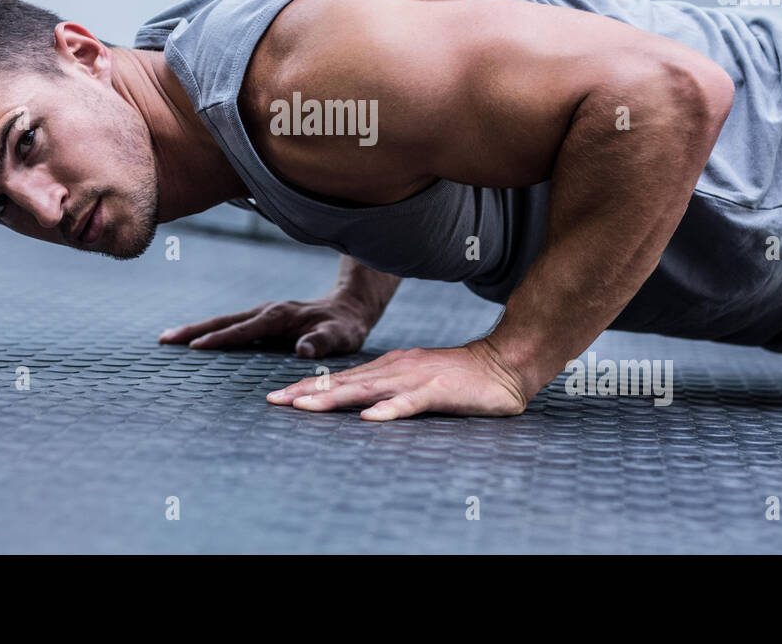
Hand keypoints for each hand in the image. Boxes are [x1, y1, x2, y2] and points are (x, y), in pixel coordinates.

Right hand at [159, 294, 374, 357]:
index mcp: (279, 316)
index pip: (245, 329)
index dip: (221, 339)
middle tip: (165, 339)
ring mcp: (263, 315)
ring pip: (224, 322)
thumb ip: (323, 342)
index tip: (196, 347)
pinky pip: (232, 326)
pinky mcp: (263, 321)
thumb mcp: (340, 336)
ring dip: (197, 329)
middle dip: (195, 330)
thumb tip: (303, 350)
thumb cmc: (344, 326)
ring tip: (169, 338)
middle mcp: (267, 312)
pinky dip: (211, 332)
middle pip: (224, 321)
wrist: (350, 308)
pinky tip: (197, 340)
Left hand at [266, 338, 533, 420]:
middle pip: (345, 382)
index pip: (342, 378)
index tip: (280, 397)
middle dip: (307, 392)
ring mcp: (416, 378)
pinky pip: (409, 403)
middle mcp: (396, 369)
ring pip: (367, 390)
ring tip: (304, 407)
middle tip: (275, 401)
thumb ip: (393, 390)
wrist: (506, 362)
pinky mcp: (439, 391)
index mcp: (390, 367)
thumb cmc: (462, 378)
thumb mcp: (418, 381)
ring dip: (334, 398)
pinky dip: (388, 410)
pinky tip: (368, 419)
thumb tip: (363, 406)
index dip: (310, 386)